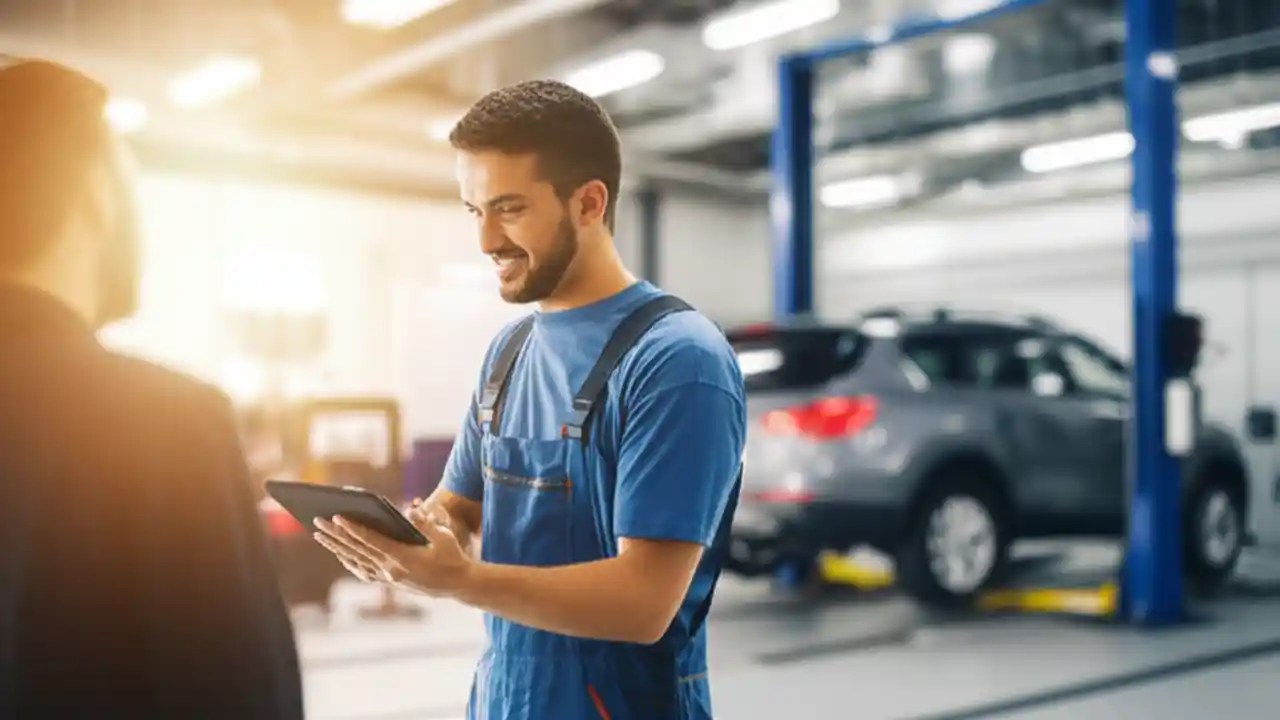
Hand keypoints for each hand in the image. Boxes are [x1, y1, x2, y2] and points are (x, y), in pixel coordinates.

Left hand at [313, 506, 472, 597]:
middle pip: (358, 549)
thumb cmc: (452, 556)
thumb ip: (426, 522)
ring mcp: (389, 578)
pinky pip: (364, 571)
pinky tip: (339, 554)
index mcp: (404, 557)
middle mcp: (392, 570)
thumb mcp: (444, 536)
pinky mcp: (390, 582)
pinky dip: (350, 562)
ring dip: (336, 547)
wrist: (458, 585)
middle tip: (318, 520)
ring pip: (356, 560)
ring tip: (319, 534)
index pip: (372, 540)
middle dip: (336, 534)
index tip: (337, 517)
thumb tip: (410, 508)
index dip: (353, 528)